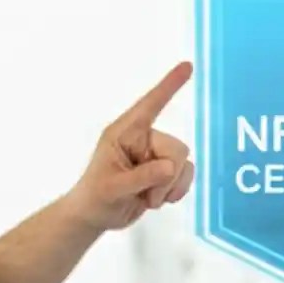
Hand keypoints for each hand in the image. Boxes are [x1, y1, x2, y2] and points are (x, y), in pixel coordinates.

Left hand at [63, 61, 194, 231]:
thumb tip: (171, 167)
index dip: (169, 86)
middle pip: (176, 148)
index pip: (149, 105)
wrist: (96, 216)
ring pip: (184, 163)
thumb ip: (142, 177)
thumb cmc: (95, 197)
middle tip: (147, 194)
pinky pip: (187, 174)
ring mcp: (154, 155)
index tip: (188, 66)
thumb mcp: (112, 188)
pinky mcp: (163, 171)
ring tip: (147, 197)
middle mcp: (142, 139)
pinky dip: (176, 191)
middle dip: (167, 177)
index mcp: (124, 133)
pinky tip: (156, 199)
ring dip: (169, 187)